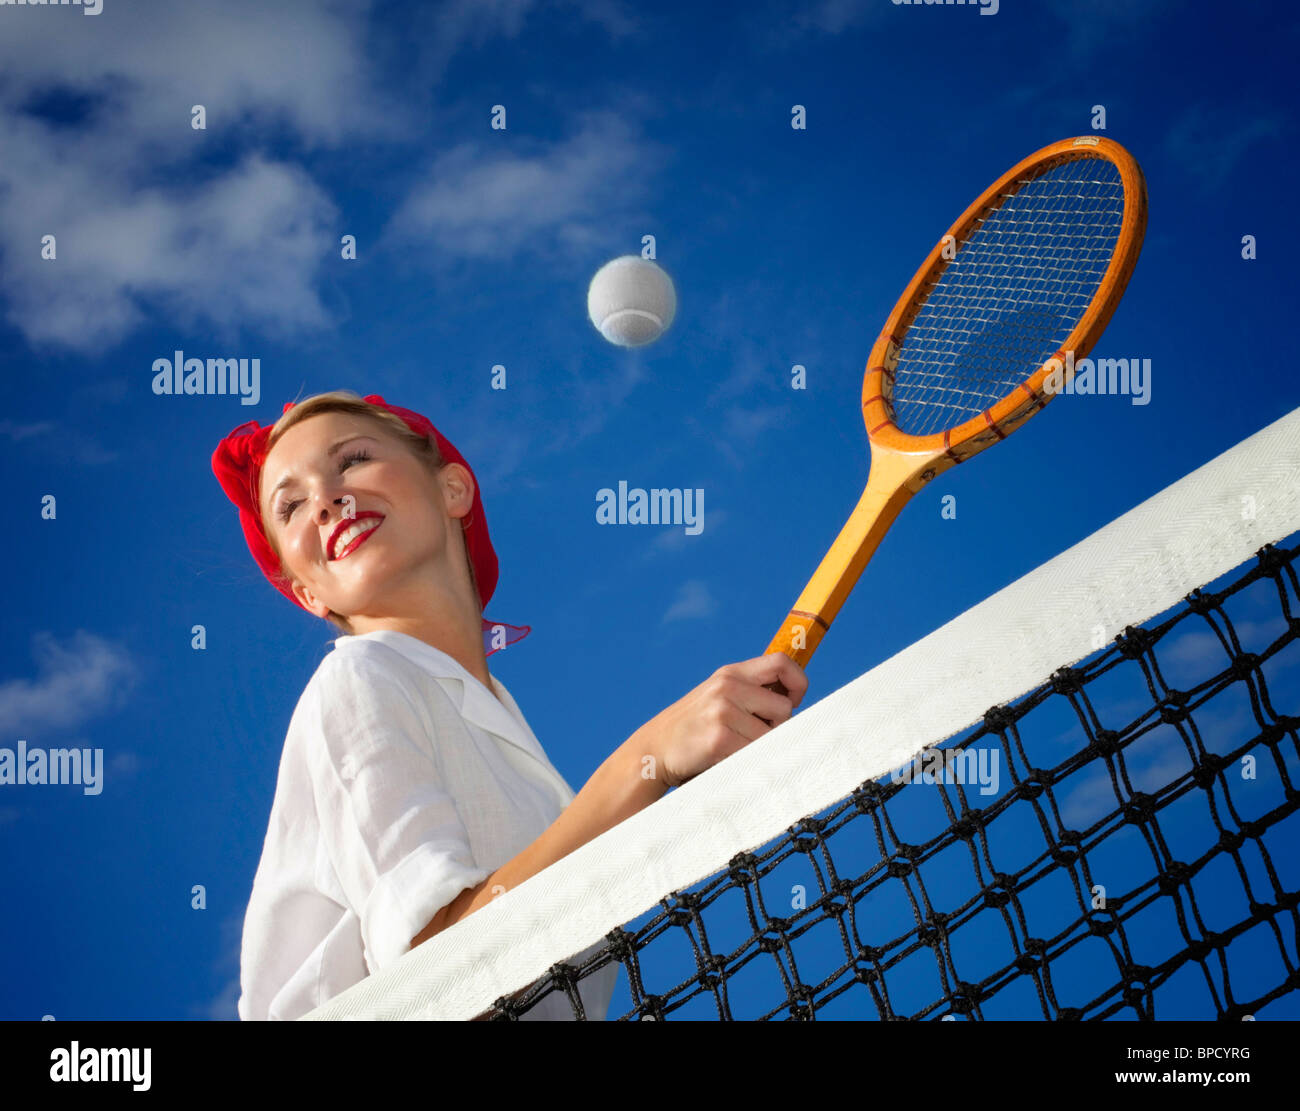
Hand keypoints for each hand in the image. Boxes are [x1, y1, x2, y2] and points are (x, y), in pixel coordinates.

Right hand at [631, 654, 808, 789]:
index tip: (794, 701)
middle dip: (776, 727)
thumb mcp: (718, 696)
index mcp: (730, 673)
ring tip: (734, 746)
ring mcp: (723, 711)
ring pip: (773, 734)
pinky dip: (747, 759)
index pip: (782, 663)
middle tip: (750, 734)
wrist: (654, 749)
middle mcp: (728, 687)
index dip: (798, 683)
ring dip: (760, 746)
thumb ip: (750, 692)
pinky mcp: (719, 738)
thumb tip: (794, 701)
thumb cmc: (694, 727)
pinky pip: (755, 751)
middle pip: (784, 708)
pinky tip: (726, 757)